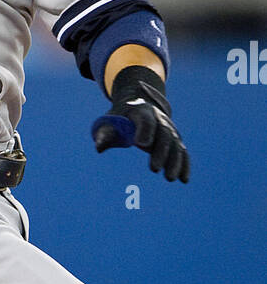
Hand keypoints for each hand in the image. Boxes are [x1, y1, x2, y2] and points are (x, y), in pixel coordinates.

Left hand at [91, 66, 189, 182]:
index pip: (146, 120)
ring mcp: (169, 129)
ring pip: (176, 145)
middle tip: (154, 169)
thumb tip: (99, 148)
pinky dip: (184, 164)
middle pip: (164, 134)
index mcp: (142, 111)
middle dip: (160, 152)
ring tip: (170, 178)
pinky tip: (184, 179)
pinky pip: (182, 152)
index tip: (141, 144)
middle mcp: (160, 119)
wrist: (139, 103)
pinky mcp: (175, 140)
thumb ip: (106, 133)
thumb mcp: (110, 120)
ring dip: (175, 162)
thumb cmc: (120, 116)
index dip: (145, 131)